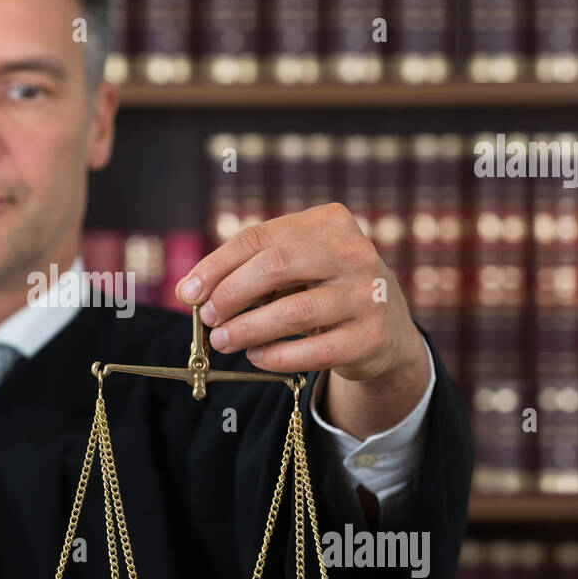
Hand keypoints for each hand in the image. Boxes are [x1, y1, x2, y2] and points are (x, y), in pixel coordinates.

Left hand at [175, 202, 424, 386]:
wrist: (388, 328)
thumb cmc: (324, 288)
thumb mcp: (297, 265)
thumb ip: (251, 269)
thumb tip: (190, 291)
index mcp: (328, 222)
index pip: (259, 238)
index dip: (217, 265)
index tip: (188, 292)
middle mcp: (352, 252)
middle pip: (276, 266)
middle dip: (231, 294)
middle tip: (207, 318)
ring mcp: (367, 294)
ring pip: (294, 311)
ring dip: (248, 329)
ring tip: (222, 341)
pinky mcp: (371, 337)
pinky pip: (314, 351)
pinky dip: (276, 356)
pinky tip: (256, 356)